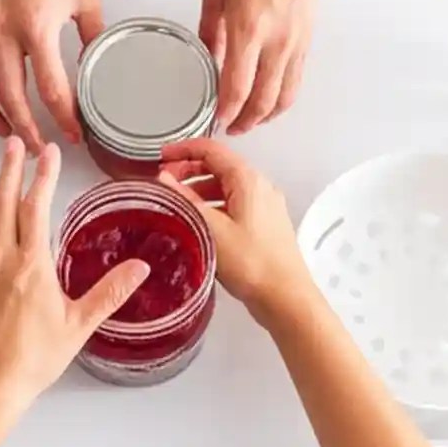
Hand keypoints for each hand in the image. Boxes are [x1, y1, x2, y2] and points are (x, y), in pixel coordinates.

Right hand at [0, 0, 103, 151]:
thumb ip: (90, 36)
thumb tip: (95, 64)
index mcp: (37, 28)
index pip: (51, 88)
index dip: (63, 118)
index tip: (73, 134)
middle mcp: (5, 34)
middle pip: (12, 99)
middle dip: (29, 130)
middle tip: (41, 148)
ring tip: (10, 135)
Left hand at [0, 138, 149, 409]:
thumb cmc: (30, 359)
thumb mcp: (79, 326)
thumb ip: (109, 292)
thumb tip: (140, 268)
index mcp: (32, 266)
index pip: (37, 208)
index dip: (43, 177)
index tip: (49, 153)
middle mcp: (0, 258)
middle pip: (3, 201)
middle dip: (10, 167)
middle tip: (15, 140)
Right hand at [158, 139, 313, 320]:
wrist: (286, 298)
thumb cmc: (252, 264)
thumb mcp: (211, 229)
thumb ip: (185, 201)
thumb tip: (164, 178)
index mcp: (248, 180)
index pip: (212, 149)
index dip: (183, 148)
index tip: (161, 155)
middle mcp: (260, 187)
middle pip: (220, 166)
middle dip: (190, 169)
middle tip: (165, 181)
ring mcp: (265, 206)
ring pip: (227, 186)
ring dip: (200, 189)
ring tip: (176, 203)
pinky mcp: (265, 224)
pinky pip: (235, 204)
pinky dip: (214, 205)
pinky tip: (199, 222)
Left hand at [200, 0, 323, 134]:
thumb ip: (209, 28)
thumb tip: (207, 54)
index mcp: (248, 29)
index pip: (237, 87)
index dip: (226, 111)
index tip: (216, 121)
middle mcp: (275, 42)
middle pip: (262, 101)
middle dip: (245, 122)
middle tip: (231, 128)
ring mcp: (294, 44)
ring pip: (283, 97)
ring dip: (266, 116)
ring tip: (250, 122)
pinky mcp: (306, 41)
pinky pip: (295, 81)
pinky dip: (282, 99)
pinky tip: (271, 100)